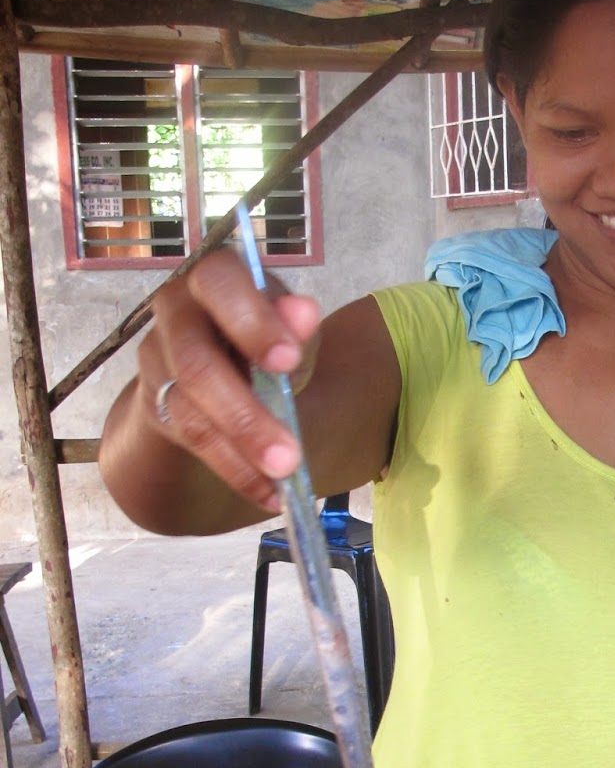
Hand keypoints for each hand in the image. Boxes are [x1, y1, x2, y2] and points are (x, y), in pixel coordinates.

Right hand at [138, 249, 321, 509]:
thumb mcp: (288, 331)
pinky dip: (236, 470)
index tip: (288, 361)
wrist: (220, 373)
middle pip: (196, 363)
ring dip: (240, 449)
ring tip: (285, 476)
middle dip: (246, 414)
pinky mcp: (156, 402)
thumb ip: (296, 327)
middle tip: (290, 455)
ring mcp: (158, 357)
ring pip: (189, 411)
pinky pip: (192, 440)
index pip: (219, 282)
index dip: (251, 321)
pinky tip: (268, 491)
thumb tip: (304, 311)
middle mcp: (176, 311)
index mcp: (213, 276)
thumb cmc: (261, 339)